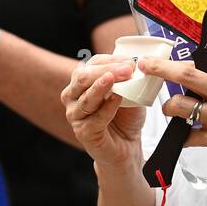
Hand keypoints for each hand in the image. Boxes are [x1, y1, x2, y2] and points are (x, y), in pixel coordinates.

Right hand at [61, 55, 146, 169]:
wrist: (126, 145)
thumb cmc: (125, 116)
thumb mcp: (129, 92)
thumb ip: (128, 79)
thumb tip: (133, 64)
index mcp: (82, 82)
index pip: (92, 64)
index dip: (111, 60)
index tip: (131, 61)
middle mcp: (73, 96)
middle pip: (83, 78)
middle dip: (106, 70)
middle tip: (127, 68)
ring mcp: (75, 114)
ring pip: (85, 97)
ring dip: (102, 87)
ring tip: (114, 79)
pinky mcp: (82, 132)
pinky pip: (94, 118)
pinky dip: (106, 108)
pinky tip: (117, 99)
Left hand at [138, 56, 206, 172]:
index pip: (203, 66)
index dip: (181, 64)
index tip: (166, 60)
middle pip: (186, 76)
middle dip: (161, 69)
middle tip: (145, 66)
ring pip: (180, 108)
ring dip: (170, 109)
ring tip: (170, 111)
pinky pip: (190, 138)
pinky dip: (184, 138)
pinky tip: (184, 139)